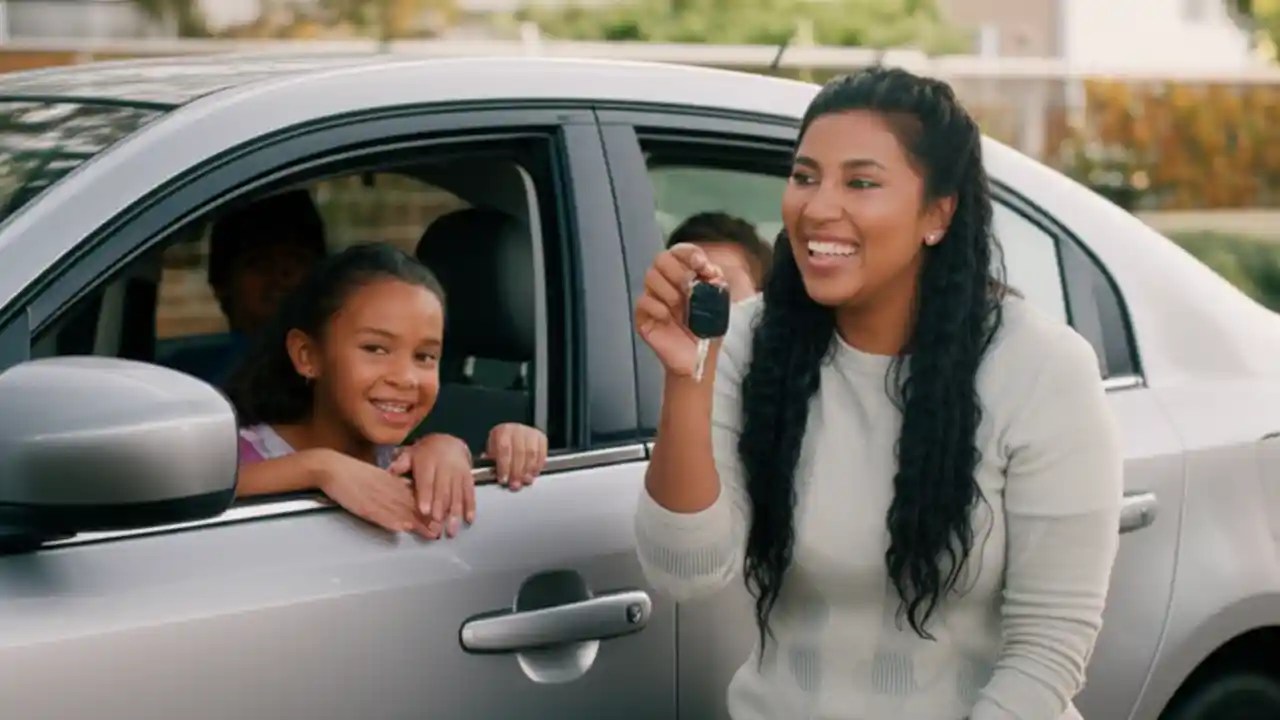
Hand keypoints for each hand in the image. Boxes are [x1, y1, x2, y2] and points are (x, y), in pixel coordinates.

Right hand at [311, 449, 434, 537]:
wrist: (334, 468)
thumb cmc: (355, 472)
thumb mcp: (380, 476)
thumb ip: (395, 484)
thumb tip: (410, 490)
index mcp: (394, 482)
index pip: (416, 497)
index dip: (429, 509)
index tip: (441, 518)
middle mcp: (389, 490)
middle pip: (413, 507)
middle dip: (428, 520)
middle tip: (440, 531)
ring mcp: (377, 499)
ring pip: (401, 513)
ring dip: (416, 525)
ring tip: (431, 534)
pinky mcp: (365, 506)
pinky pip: (381, 515)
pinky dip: (392, 522)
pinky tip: (402, 529)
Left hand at [390, 433, 474, 537]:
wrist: (450, 441)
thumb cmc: (426, 453)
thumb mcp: (412, 454)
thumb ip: (402, 463)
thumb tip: (390, 472)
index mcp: (428, 463)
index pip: (427, 481)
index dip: (426, 496)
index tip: (424, 511)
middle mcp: (445, 469)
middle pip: (443, 491)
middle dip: (440, 509)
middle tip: (436, 525)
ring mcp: (458, 474)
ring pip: (457, 495)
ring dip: (455, 514)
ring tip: (451, 531)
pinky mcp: (469, 478)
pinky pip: (470, 493)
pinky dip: (471, 507)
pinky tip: (469, 520)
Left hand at [485, 423, 547, 490]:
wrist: (512, 434)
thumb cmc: (501, 445)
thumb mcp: (492, 450)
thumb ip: (492, 461)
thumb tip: (493, 472)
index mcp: (502, 431)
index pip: (504, 449)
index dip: (504, 466)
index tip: (503, 479)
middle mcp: (517, 429)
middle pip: (519, 452)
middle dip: (517, 471)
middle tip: (515, 484)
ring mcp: (530, 433)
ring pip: (531, 453)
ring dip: (528, 470)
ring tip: (524, 481)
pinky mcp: (541, 438)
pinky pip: (542, 453)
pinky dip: (538, 466)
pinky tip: (533, 473)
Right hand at [634, 242, 724, 376]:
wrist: (698, 358)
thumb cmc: (707, 329)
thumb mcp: (718, 302)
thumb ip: (715, 281)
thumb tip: (708, 268)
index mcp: (684, 275)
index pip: (680, 251)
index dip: (688, 253)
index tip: (701, 265)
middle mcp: (666, 282)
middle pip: (661, 258)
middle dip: (678, 271)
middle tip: (690, 288)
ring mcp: (653, 298)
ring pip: (650, 276)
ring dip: (669, 290)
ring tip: (681, 308)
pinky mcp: (643, 316)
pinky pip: (643, 301)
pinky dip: (657, 307)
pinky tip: (669, 318)